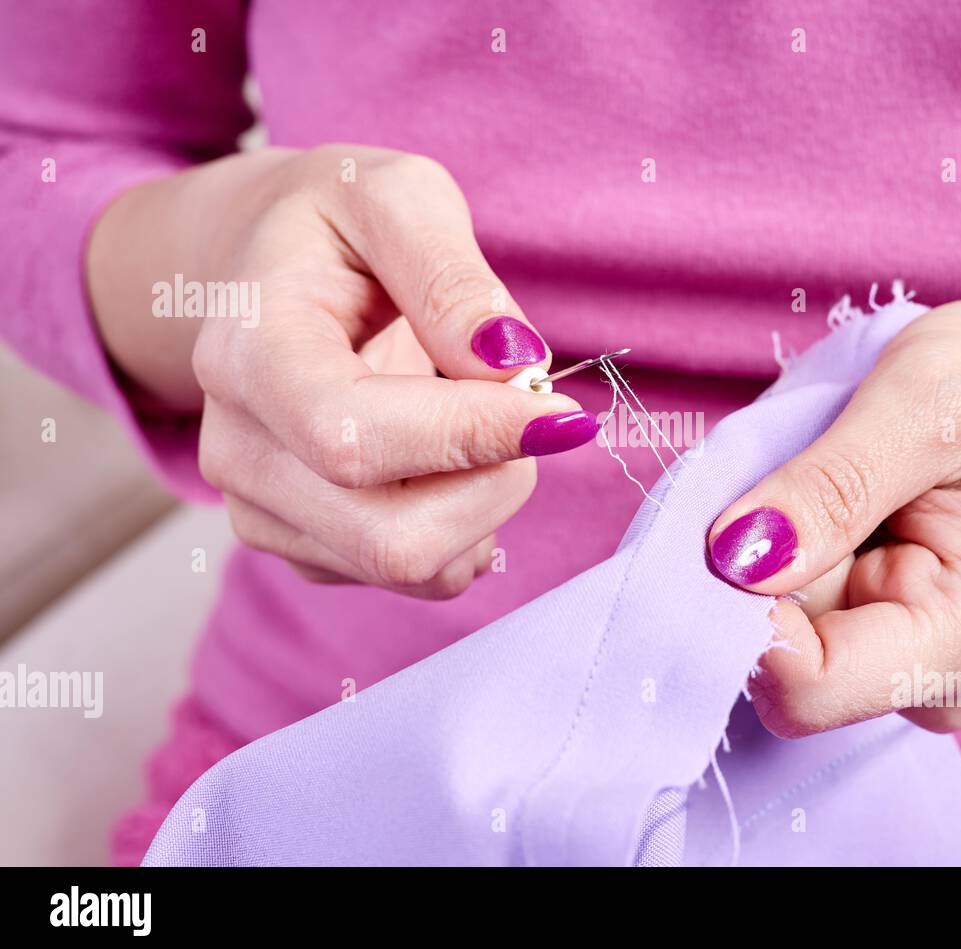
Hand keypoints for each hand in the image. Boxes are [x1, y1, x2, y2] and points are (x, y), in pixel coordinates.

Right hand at [89, 146, 597, 596]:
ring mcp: (262, 509)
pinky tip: (463, 463)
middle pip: (390, 536)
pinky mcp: (306, 544)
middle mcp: (238, 448)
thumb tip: (511, 367)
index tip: (561, 412)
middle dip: (496, 481)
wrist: (266, 269)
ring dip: (487, 504)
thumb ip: (451, 275)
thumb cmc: (335, 225)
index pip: (354, 439)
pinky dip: (469, 529)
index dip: (471, 437)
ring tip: (485, 421)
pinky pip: (418, 576)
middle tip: (529, 410)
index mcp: (248, 350)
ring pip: (413, 567)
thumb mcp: (397, 198)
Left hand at [707, 298, 960, 734]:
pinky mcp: (881, 635)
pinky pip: (792, 612)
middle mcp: (936, 676)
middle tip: (811, 474)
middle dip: (764, 574)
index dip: (747, 612)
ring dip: (775, 558)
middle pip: (782, 666)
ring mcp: (906, 660)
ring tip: (840, 478)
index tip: (746, 522)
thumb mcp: (923, 402)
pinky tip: (838, 503)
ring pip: (779, 637)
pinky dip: (787, 554)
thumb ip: (831, 486)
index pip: (805, 686)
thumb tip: (733, 561)